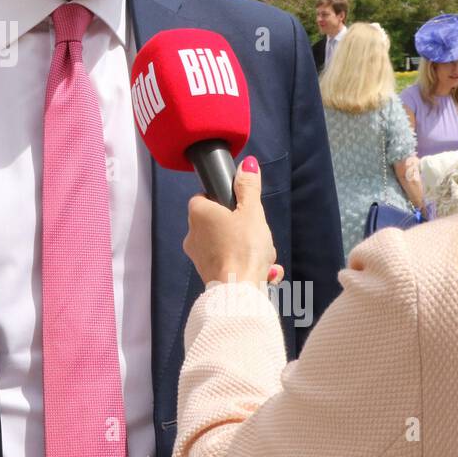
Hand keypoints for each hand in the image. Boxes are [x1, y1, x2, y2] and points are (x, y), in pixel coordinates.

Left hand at [183, 155, 278, 286]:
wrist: (239, 292)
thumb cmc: (244, 247)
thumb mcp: (252, 211)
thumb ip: (249, 187)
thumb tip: (247, 165)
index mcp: (198, 214)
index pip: (204, 198)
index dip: (223, 200)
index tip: (241, 207)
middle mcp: (192, 234)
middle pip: (219, 222)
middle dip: (241, 228)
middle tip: (256, 234)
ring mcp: (198, 257)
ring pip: (226, 244)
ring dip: (247, 249)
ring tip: (264, 256)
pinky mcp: (208, 275)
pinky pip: (230, 263)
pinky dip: (246, 265)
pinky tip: (265, 272)